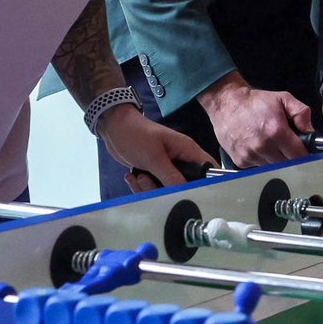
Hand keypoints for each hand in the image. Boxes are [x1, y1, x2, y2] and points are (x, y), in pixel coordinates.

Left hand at [100, 105, 214, 191]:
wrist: (114, 128)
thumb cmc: (136, 135)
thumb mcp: (153, 157)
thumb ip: (171, 176)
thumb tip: (187, 192)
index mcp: (188, 150)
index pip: (208, 169)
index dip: (205, 184)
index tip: (190, 194)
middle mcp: (181, 160)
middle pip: (186, 185)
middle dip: (168, 190)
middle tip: (150, 181)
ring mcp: (168, 168)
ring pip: (168, 189)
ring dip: (150, 188)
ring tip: (139, 177)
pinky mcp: (156, 173)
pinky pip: (155, 188)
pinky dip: (142, 187)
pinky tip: (133, 177)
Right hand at [197, 73, 311, 166]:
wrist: (227, 104)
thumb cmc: (254, 102)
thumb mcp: (283, 99)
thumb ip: (301, 113)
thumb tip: (310, 131)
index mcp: (276, 131)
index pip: (299, 155)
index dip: (305, 153)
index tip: (304, 151)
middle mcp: (263, 146)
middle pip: (288, 164)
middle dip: (291, 157)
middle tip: (288, 146)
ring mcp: (250, 155)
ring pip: (273, 167)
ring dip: (277, 160)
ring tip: (272, 144)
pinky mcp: (241, 161)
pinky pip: (259, 167)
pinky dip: (262, 160)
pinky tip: (260, 147)